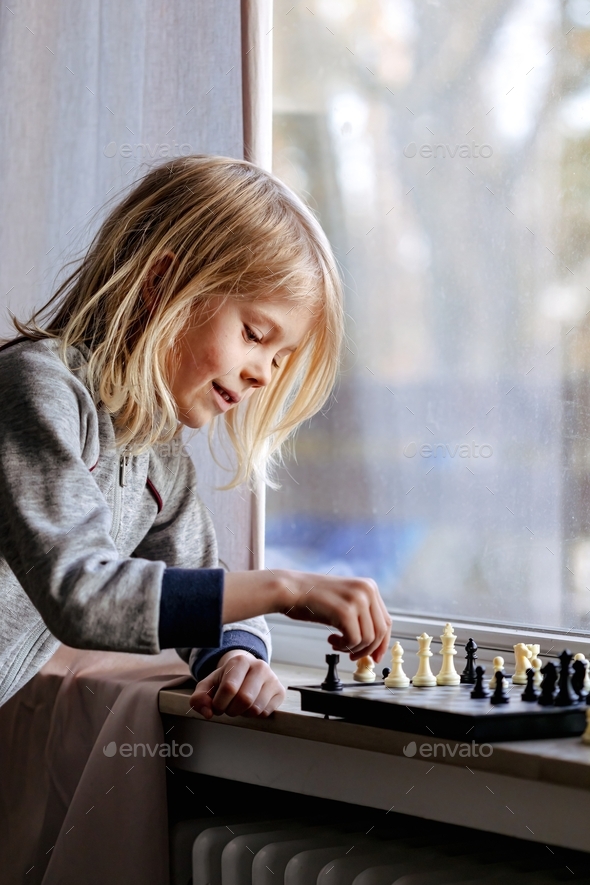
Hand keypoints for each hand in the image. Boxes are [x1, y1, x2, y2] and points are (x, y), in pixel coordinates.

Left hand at [189, 650, 285, 718]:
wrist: (247, 672)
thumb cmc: (226, 680)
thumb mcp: (208, 685)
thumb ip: (199, 698)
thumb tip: (207, 713)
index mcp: (240, 661)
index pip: (229, 688)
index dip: (219, 703)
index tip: (217, 705)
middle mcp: (259, 666)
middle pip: (244, 699)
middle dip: (231, 710)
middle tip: (228, 708)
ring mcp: (272, 678)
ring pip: (256, 708)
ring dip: (243, 713)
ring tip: (239, 705)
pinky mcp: (280, 691)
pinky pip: (266, 713)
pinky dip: (255, 715)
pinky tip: (251, 705)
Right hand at [222, 570, 391, 663]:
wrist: (290, 589)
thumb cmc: (312, 598)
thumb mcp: (344, 601)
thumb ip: (361, 616)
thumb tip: (374, 644)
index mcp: (369, 587)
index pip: (386, 621)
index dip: (381, 643)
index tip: (374, 656)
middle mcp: (367, 590)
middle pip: (380, 632)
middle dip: (367, 649)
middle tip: (352, 655)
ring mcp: (357, 599)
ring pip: (368, 638)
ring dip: (352, 648)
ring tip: (337, 644)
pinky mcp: (346, 610)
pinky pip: (354, 640)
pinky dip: (343, 646)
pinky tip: (331, 640)